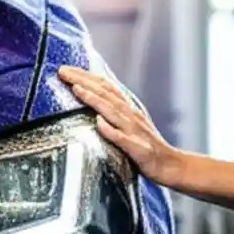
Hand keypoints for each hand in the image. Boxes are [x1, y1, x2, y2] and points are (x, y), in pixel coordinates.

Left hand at [58, 65, 181, 184]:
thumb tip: (91, 101)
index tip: (66, 69)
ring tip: (76, 89)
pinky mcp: (137, 149)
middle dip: (83, 80)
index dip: (86, 76)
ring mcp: (134, 131)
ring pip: (112, 111)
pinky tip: (99, 123)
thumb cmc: (146, 145)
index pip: (105, 86)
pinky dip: (110, 130)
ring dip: (94, 99)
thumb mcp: (129, 123)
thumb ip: (113, 111)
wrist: (171, 164)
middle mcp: (130, 115)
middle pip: (105, 93)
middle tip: (62, 71)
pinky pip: (122, 139)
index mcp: (127, 108)